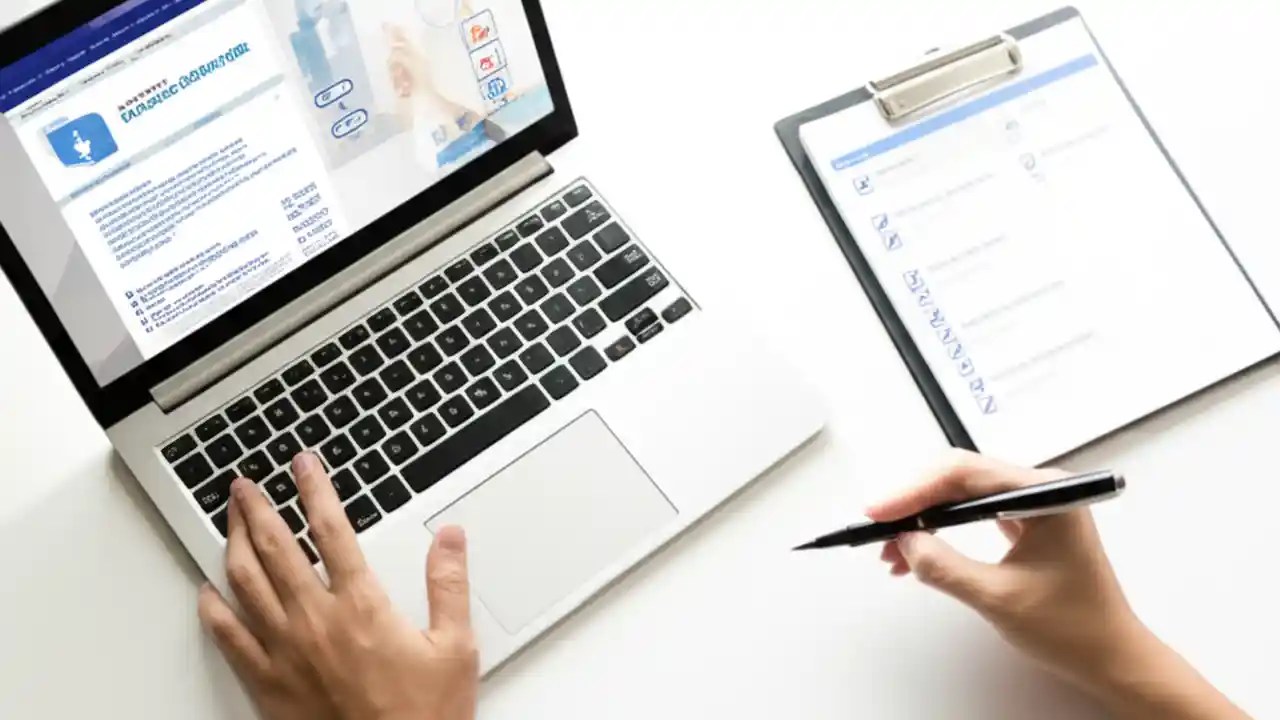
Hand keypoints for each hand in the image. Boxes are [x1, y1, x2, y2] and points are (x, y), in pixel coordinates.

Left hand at [197, 453, 478, 719]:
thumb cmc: (423, 717)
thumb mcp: (455, 647)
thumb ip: (450, 585)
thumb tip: (449, 537)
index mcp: (362, 607)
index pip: (331, 530)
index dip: (315, 489)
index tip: (303, 465)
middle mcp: (316, 622)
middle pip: (276, 548)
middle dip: (257, 508)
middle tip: (245, 483)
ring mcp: (285, 652)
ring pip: (245, 583)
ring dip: (232, 543)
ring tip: (227, 519)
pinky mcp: (267, 685)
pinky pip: (229, 638)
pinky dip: (213, 609)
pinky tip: (207, 591)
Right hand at [869, 452, 1252, 718]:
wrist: (1113, 658)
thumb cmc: (1071, 628)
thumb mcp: (997, 598)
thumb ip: (943, 566)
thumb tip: (904, 543)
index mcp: (1044, 494)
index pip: (964, 475)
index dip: (914, 491)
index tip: (879, 512)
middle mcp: (1041, 489)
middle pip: (961, 479)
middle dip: (915, 504)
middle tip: (877, 529)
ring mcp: (1037, 506)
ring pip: (965, 497)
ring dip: (925, 520)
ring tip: (891, 550)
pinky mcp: (1031, 525)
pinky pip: (977, 515)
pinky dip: (945, 531)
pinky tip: (919, 551)